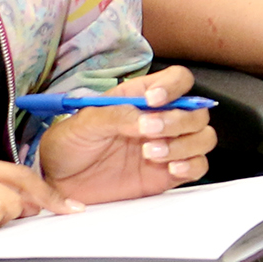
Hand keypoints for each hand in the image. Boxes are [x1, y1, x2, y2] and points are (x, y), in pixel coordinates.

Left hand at [35, 65, 214, 203]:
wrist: (59, 181)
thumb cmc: (70, 143)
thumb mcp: (85, 122)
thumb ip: (116, 115)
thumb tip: (144, 119)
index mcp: (142, 97)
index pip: (177, 80)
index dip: (173, 87)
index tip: (154, 101)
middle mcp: (160, 119)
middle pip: (196, 111)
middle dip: (178, 121)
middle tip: (148, 131)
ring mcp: (167, 146)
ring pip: (203, 138)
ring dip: (184, 145)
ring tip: (151, 153)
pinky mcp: (168, 174)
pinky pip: (198, 166)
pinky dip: (191, 166)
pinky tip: (169, 168)